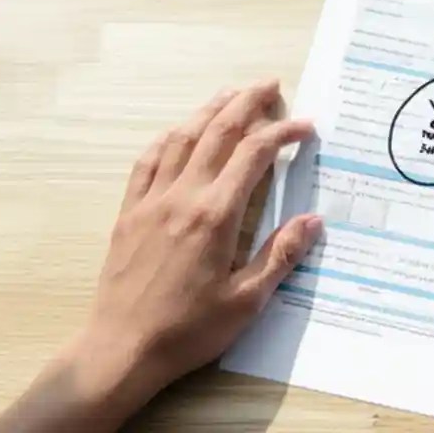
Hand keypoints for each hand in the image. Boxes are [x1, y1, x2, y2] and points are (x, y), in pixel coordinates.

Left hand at [0, 81, 322, 431]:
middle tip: (270, 85)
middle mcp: (182, 197)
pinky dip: (168, 138)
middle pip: (217, 132)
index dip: (281, 132)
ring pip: (181, 138)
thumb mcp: (246, 301)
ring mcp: (151, 201)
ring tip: (230, 94)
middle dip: (246, 102)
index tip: (304, 125)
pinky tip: (179, 131)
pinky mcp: (130, 212)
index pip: (254, 155)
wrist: (121, 348)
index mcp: (215, 216)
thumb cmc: (187, 331)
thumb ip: (280, 255)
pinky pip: (148, 161)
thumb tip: (312, 220)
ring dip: (208, 110)